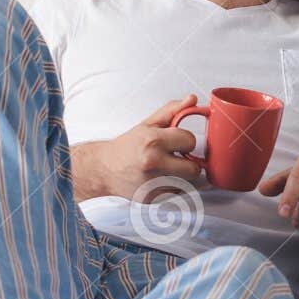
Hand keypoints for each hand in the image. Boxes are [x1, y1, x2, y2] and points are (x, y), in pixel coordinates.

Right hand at [82, 95, 202, 200]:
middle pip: (194, 169)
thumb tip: (192, 100)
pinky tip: (157, 181)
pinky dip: (171, 188)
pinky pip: (176, 195)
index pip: (190, 141)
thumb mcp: (148, 124)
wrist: (104, 169)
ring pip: (186, 183)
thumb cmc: (127, 147)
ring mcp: (152, 183)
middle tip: (174, 159)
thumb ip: (172, 111)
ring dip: (179, 177)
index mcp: (153, 141)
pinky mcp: (152, 198)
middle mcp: (153, 162)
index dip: (185, 142)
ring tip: (163, 170)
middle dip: (187, 163)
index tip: (177, 144)